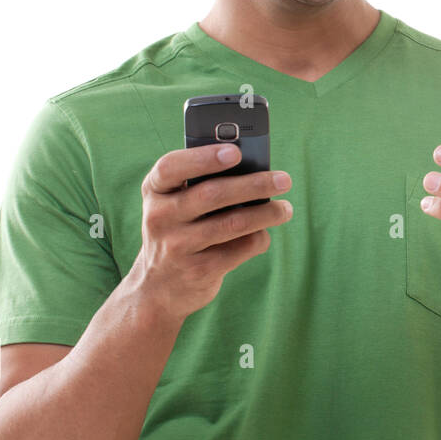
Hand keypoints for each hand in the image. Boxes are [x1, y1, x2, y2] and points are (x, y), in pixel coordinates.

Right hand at [130, 143, 293, 322]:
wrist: (158, 287)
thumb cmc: (179, 229)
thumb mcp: (176, 204)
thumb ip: (203, 184)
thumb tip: (257, 171)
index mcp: (155, 190)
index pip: (171, 167)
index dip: (204, 158)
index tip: (236, 152)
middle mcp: (160, 217)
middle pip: (211, 194)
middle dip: (254, 185)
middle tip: (284, 180)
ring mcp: (177, 246)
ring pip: (233, 223)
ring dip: (266, 213)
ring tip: (285, 209)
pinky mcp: (199, 270)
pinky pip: (241, 248)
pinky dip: (259, 238)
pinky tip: (263, 234)